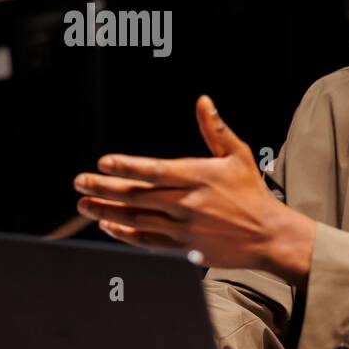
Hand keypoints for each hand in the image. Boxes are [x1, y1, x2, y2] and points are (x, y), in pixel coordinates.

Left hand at [73, 95, 315, 282]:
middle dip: (104, 188)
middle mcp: (187, 203)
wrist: (268, 236)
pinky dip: (124, 234)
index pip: (155, 171)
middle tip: (79, 181)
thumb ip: (215, 129)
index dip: (126, 166)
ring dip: (106, 211)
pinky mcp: (183, 248)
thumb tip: (203, 101)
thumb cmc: (251, 192)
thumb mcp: (238, 155)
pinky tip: (107, 225)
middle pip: (137, 195)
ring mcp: (183, 228)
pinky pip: (146, 241)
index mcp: (198, 177)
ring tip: (83, 204)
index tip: (103, 162)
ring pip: (136, 218)